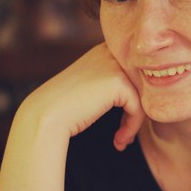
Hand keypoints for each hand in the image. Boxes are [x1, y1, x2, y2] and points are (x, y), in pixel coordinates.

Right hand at [22, 42, 144, 150]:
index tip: (123, 124)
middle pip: (143, 85)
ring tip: (122, 140)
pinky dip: (132, 127)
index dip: (133, 101)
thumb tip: (141, 98)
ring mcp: (115, 65)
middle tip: (124, 135)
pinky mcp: (119, 82)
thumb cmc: (66, 108)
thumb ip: (112, 85)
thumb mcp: (91, 88)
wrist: (46, 115)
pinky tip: (118, 140)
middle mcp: (111, 52)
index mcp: (104, 50)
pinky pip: (139, 108)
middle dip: (136, 112)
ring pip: (143, 97)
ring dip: (135, 123)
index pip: (135, 74)